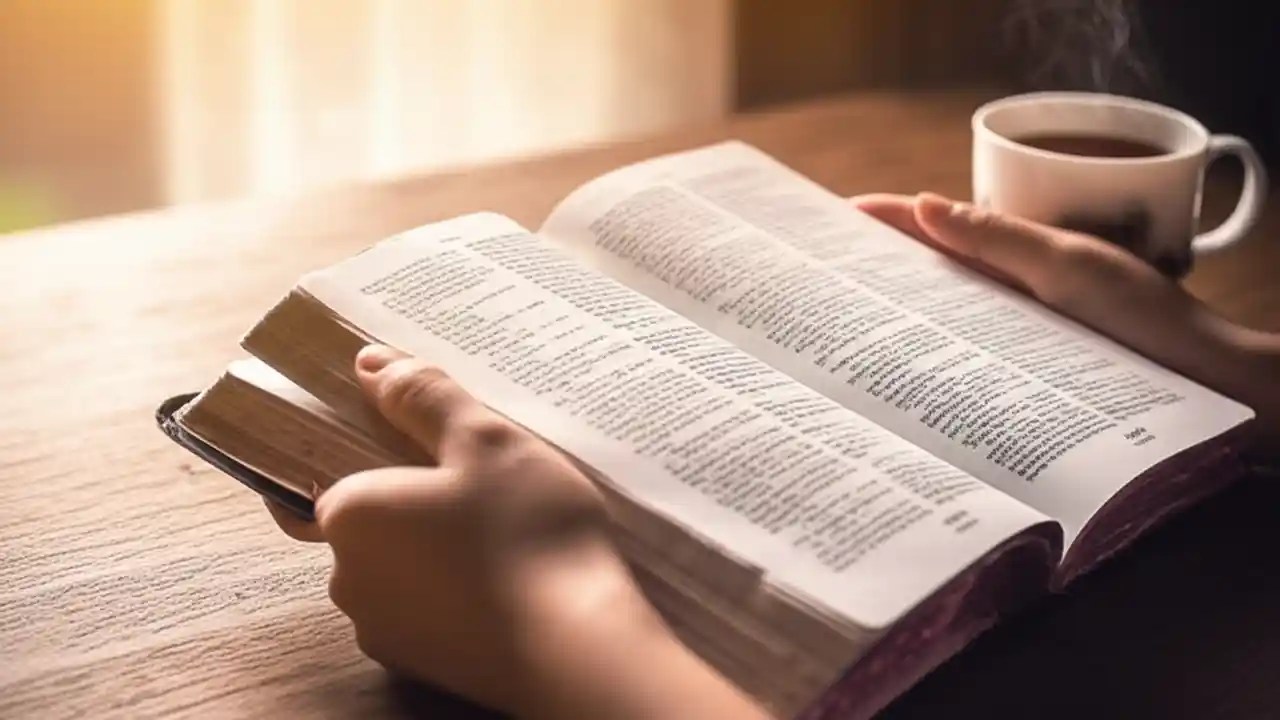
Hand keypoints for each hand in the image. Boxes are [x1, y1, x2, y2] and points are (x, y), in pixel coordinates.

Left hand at [267, 345, 772, 719]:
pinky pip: (429, 611)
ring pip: (401, 570)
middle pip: (370, 523)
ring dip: (437, 549)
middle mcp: (349, 578)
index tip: (412, 451)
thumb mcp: (484, 440)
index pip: (327, 475)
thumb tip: (370, 365)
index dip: (365, 458)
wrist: (576, 650)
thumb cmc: (527, 533)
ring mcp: (385, 630)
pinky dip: (458, 592)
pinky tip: (508, 576)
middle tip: (478, 479)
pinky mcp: (425, 666)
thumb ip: (423, 396)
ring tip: (504, 528)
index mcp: (349, 512)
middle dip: (413, 502)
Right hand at [850, 193, 1279, 441]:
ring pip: (940, 314)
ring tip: (840, 331)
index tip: (830, 217)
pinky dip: (927, 358)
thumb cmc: (1143, 318)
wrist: (1201, 380)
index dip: (885, 216)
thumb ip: (996, 237)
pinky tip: (897, 376)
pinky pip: (963, 356)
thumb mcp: (1066, 266)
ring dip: (894, 317)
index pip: (936, 224)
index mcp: (1017, 248)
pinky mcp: (1022, 369)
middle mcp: (1010, 285)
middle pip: (928, 269)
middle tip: (819, 281)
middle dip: (875, 268)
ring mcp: (1015, 327)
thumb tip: (923, 204)